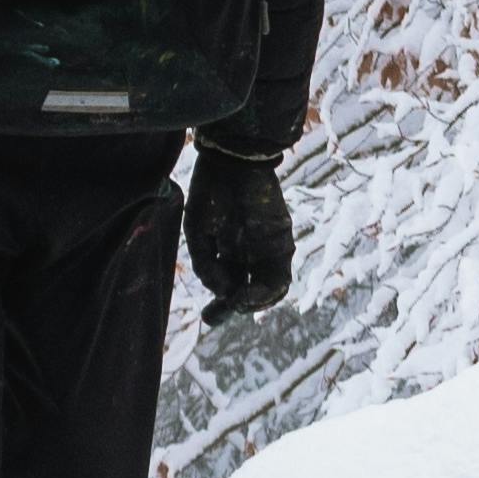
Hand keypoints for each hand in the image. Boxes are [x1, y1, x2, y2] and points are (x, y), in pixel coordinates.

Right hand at [186, 154, 293, 321]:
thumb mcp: (196, 230)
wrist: (233, 161)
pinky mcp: (281, 243)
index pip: (228, 286)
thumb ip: (205, 264)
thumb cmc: (211, 191)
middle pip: (248, 291)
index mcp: (227, 249)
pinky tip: (250, 293)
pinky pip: (282, 277)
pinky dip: (269, 292)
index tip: (208, 316)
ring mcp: (266, 249)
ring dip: (255, 303)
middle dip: (237, 307)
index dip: (220, 306)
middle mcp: (249, 253)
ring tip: (239, 301)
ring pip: (268, 289)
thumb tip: (223, 293)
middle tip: (225, 308)